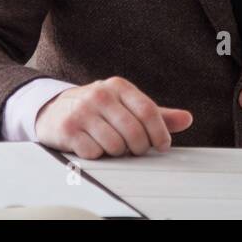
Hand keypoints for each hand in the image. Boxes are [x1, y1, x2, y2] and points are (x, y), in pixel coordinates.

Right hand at [34, 76, 193, 158]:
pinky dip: (98, 155)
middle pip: (134, 132)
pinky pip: (95, 153)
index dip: (160, 132)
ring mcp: (82, 111)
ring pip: (115, 145)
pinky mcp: (67, 129)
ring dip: (118, 152)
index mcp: (118, 86)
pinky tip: (93, 145)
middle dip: (139, 147)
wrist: (53, 110)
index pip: (148, 111)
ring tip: (112, 145)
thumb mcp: (125, 105)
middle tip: (135, 148)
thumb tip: (187, 119)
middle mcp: (100, 95)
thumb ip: (155, 114)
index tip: (163, 145)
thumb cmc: (97, 110)